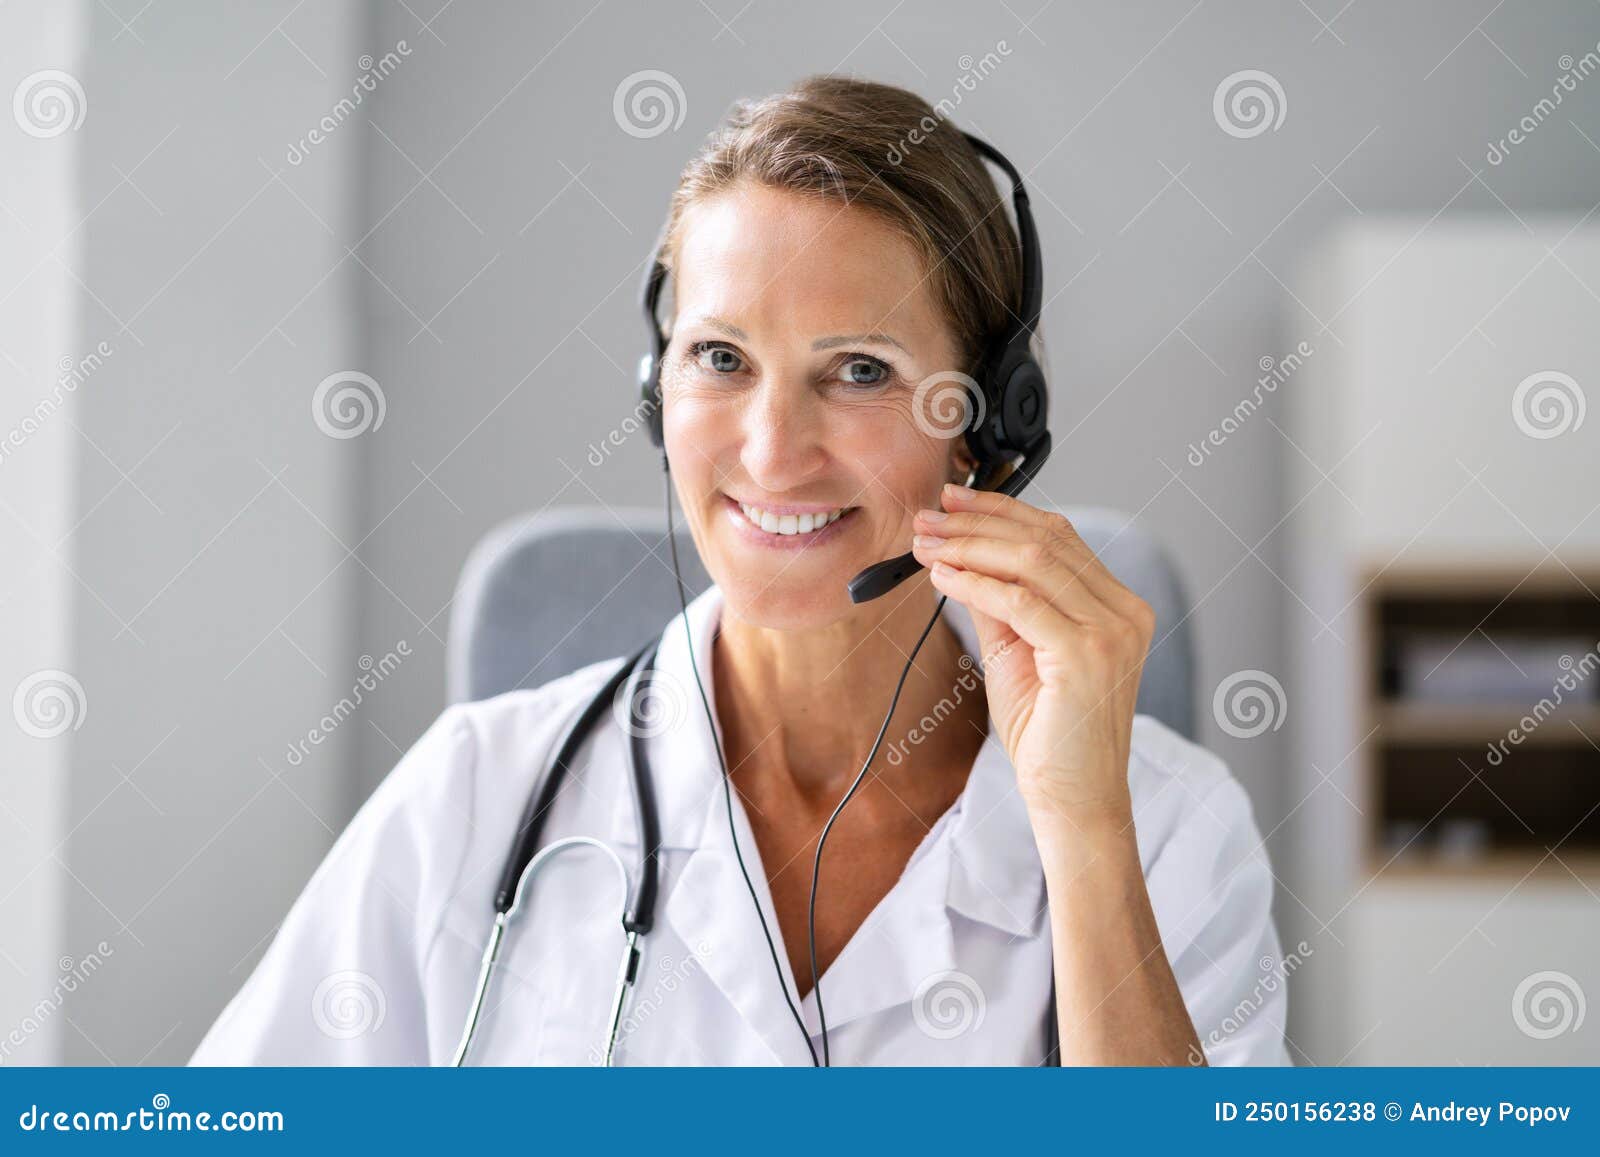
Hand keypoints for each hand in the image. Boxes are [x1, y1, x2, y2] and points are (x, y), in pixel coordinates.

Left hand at [910, 484, 1155, 827]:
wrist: (1072, 798)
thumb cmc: (1049, 734)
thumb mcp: (1016, 651)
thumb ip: (998, 601)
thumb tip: (958, 554)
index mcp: (1118, 606)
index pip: (1059, 536)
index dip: (1002, 511)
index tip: (954, 501)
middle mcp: (1125, 612)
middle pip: (1045, 541)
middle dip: (978, 523)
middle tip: (928, 516)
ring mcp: (1112, 633)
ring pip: (1033, 563)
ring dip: (969, 546)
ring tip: (925, 543)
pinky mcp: (1087, 656)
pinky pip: (1020, 603)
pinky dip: (974, 583)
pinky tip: (941, 577)